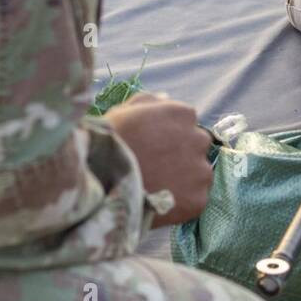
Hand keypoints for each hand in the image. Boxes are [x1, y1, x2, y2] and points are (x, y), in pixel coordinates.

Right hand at [105, 92, 212, 226]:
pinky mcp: (199, 199)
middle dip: (182, 154)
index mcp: (183, 114)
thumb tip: (166, 99)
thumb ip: (149, 101)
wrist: (99, 186)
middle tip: (156, 167)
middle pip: (197, 146)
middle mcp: (198, 139)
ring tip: (157, 187)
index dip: (168, 134)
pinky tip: (161, 202)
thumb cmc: (107, 145)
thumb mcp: (123, 112)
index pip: (186, 122)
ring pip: (199, 173)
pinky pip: (196, 199)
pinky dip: (183, 202)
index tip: (153, 145)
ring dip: (185, 178)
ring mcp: (200, 171)